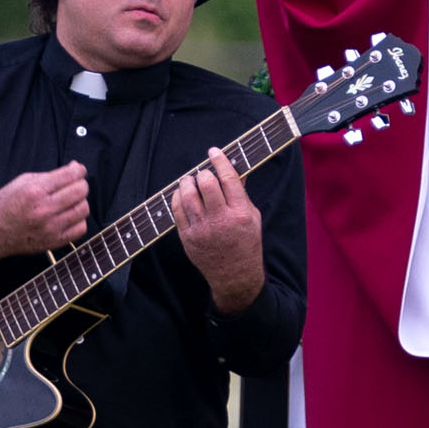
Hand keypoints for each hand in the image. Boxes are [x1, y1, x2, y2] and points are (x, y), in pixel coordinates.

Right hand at [0, 161, 91, 275]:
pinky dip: (79, 219)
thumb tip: (75, 169)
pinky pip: (81, 228)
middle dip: (81, 183)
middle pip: (80, 191)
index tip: (78, 170)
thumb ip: (49, 175)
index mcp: (34, 192)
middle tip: (74, 184)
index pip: (69, 176)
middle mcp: (44, 210)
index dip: (78, 170)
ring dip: (81, 201)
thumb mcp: (22, 182)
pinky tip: (69, 216)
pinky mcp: (54, 241)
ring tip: (71, 200)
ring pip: (83, 209)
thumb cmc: (6, 205)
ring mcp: (50, 228)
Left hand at [171, 146, 266, 312]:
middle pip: (205, 183)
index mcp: (240, 214)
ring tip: (191, 182)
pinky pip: (176, 209)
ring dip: (187, 182)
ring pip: (187, 194)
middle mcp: (220, 220)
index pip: (228, 178)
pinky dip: (178, 197)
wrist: (234, 276)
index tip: (214, 152)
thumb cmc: (246, 244)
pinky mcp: (187, 237)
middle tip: (204, 174)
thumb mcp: (252, 217)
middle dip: (203, 173)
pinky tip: (182, 194)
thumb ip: (241, 193)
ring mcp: (202, 229)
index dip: (220, 160)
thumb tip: (234, 169)